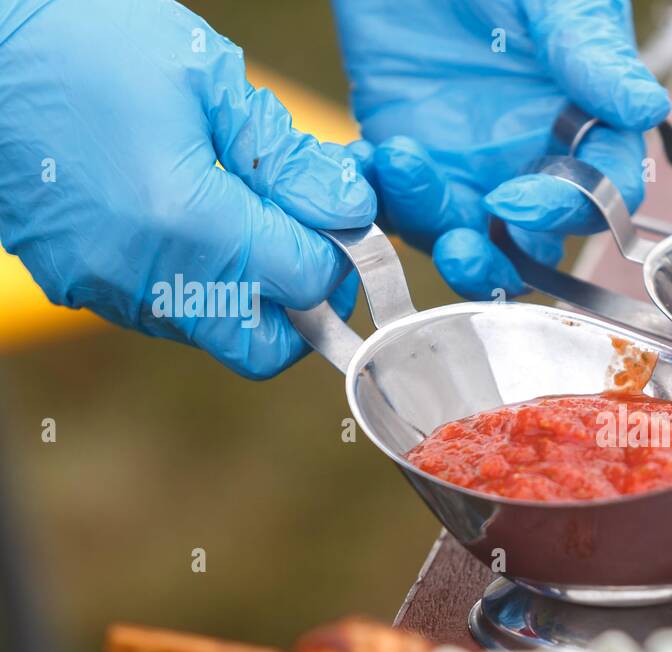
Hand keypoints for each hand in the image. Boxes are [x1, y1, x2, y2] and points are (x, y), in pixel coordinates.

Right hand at [0, 0, 376, 378]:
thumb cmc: (84, 40)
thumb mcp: (205, 77)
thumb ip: (289, 156)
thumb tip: (352, 208)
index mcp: (188, 222)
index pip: (308, 284)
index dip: (337, 253)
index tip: (337, 215)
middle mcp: (146, 276)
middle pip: (265, 349)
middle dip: (303, 305)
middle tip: (307, 242)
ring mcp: (106, 288)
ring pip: (214, 334)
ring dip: (250, 294)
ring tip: (247, 217)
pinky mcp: (76, 284)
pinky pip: (165, 311)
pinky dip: (200, 283)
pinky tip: (194, 219)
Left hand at [332, 0, 669, 299]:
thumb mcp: (557, 0)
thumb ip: (593, 55)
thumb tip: (647, 107)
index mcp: (588, 125)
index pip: (600, 195)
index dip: (564, 212)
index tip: (513, 200)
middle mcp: (535, 160)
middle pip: (531, 246)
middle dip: (496, 263)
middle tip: (459, 248)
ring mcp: (470, 165)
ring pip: (460, 236)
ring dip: (427, 224)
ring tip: (396, 165)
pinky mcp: (411, 156)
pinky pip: (393, 203)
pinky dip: (372, 195)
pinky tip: (359, 158)